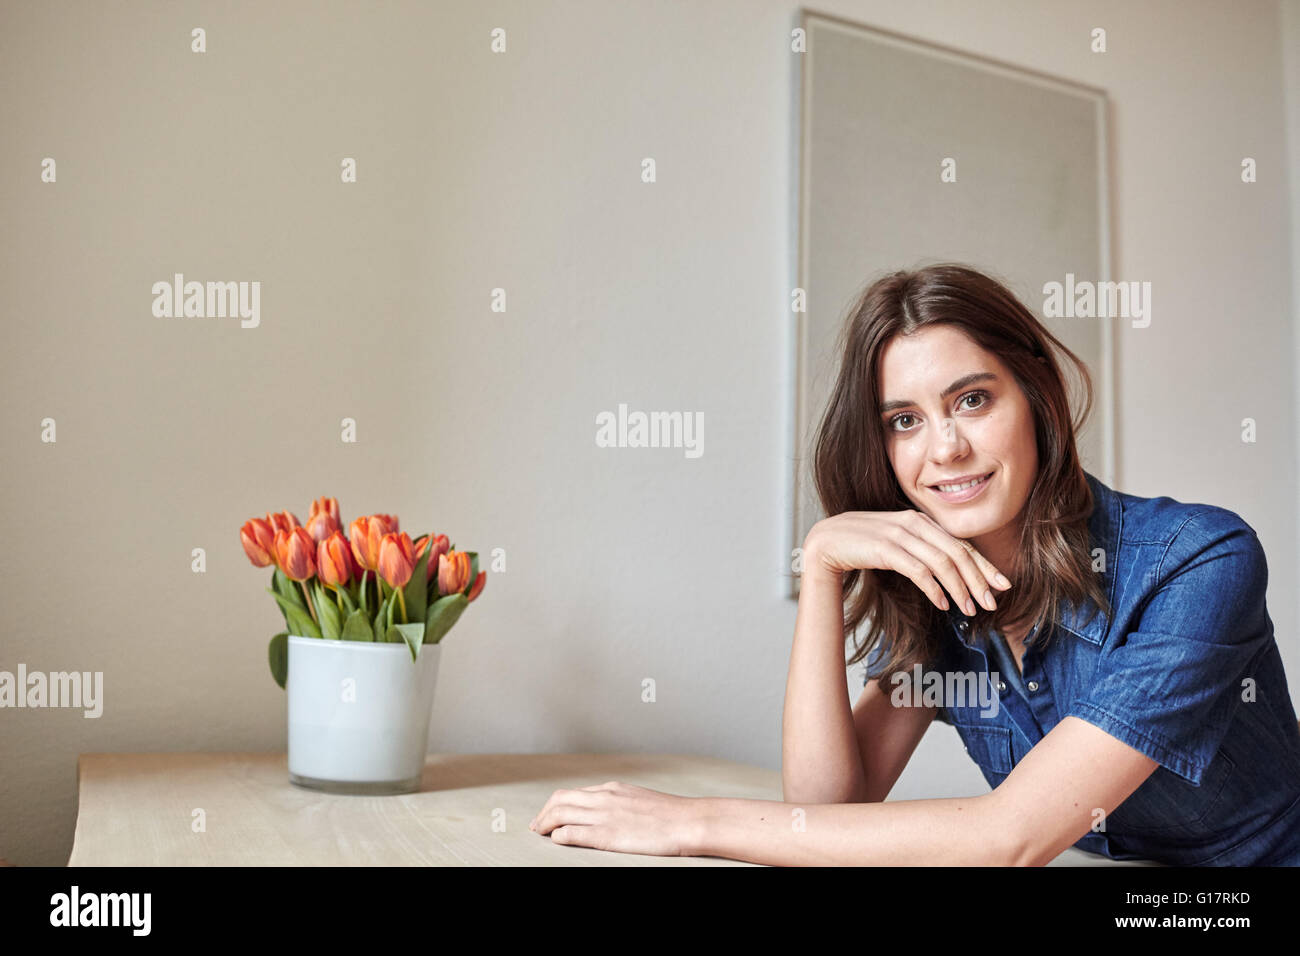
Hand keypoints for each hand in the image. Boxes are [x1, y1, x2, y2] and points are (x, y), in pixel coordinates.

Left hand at [529, 781, 703, 855]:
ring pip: (562, 814)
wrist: (687, 821)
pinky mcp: (608, 835)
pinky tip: (556, 840)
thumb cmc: (669, 814)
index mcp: (611, 789)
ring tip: (540, 833)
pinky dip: (560, 835)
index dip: (555, 805)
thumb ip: (619, 801)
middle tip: (537, 826)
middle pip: (560, 800)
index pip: (573, 793)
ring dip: (546, 823)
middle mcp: (604, 798)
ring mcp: (605, 815)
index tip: (549, 815)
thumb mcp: (638, 798)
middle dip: (544, 813)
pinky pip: (574, 833)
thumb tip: (605, 809)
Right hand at [804, 510, 1010, 614]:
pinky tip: (942, 604)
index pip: (960, 544)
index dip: (984, 565)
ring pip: (943, 562)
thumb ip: (920, 552)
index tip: (1002, 585)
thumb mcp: (897, 545)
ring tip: (970, 609)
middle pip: (958, 552)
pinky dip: (934, 588)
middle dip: (979, 579)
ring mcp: (900, 534)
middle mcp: (914, 523)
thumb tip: (947, 575)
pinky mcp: (886, 548)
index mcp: (920, 520)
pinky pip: (919, 570)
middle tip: (992, 603)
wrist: (825, 542)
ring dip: (960, 588)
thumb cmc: (861, 546)